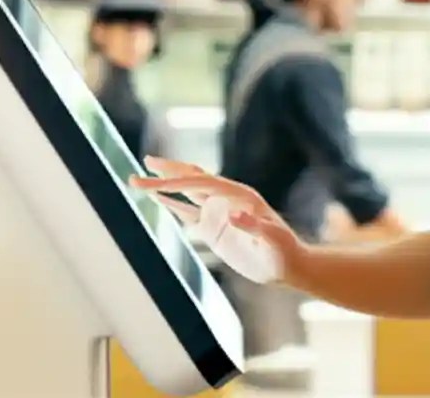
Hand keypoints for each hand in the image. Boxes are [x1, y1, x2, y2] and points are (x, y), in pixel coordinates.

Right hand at [132, 157, 305, 284]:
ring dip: (164, 185)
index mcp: (239, 195)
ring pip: (187, 192)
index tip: (156, 182)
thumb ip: (253, 226)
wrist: (289, 265)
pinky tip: (156, 198)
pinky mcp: (213, 228)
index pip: (204, 182)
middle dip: (167, 172)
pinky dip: (171, 204)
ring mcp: (218, 212)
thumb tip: (232, 215)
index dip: (180, 181)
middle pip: (192, 179)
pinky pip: (187, 213)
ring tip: (140, 178)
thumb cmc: (284, 252)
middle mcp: (226, 199)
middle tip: (143, 163)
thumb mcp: (272, 240)